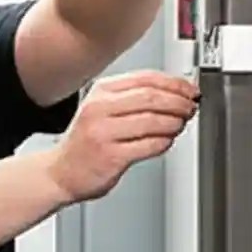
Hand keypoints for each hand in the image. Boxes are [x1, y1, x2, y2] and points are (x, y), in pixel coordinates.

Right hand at [48, 70, 199, 202]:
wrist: (60, 173)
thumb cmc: (85, 142)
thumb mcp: (102, 109)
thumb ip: (133, 98)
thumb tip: (174, 92)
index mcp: (101, 91)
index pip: (146, 78)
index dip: (174, 83)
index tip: (189, 90)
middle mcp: (100, 109)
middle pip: (151, 97)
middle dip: (178, 102)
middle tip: (190, 107)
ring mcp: (104, 132)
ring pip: (153, 121)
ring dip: (175, 123)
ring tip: (180, 124)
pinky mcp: (111, 156)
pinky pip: (149, 145)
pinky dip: (164, 142)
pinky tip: (166, 141)